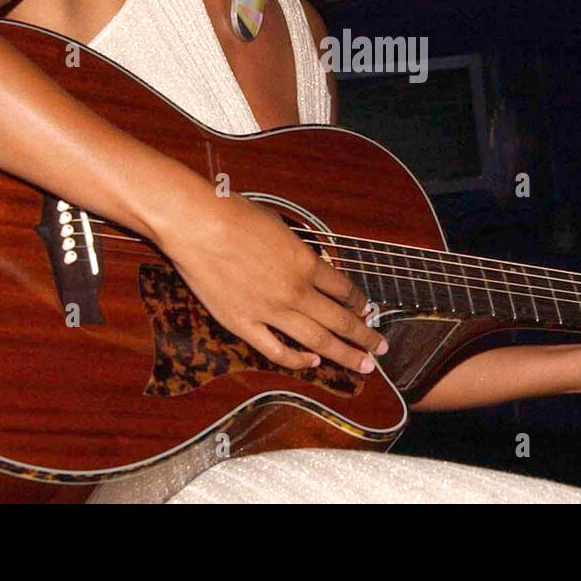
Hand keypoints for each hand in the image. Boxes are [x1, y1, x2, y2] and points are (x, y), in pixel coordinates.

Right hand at [153, 186, 387, 373]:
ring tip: (364, 365)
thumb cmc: (235, 215)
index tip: (367, 310)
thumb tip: (314, 266)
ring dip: (345, 355)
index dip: (359, 302)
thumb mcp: (281, 226)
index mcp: (306, 263)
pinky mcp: (243, 324)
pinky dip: (298, 360)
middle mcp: (295, 291)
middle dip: (366, 336)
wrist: (197, 224)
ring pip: (317, 341)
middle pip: (340, 321)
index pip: (344, 290)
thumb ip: (300, 252)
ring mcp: (270, 311)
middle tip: (382, 349)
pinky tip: (312, 363)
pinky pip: (276, 350)